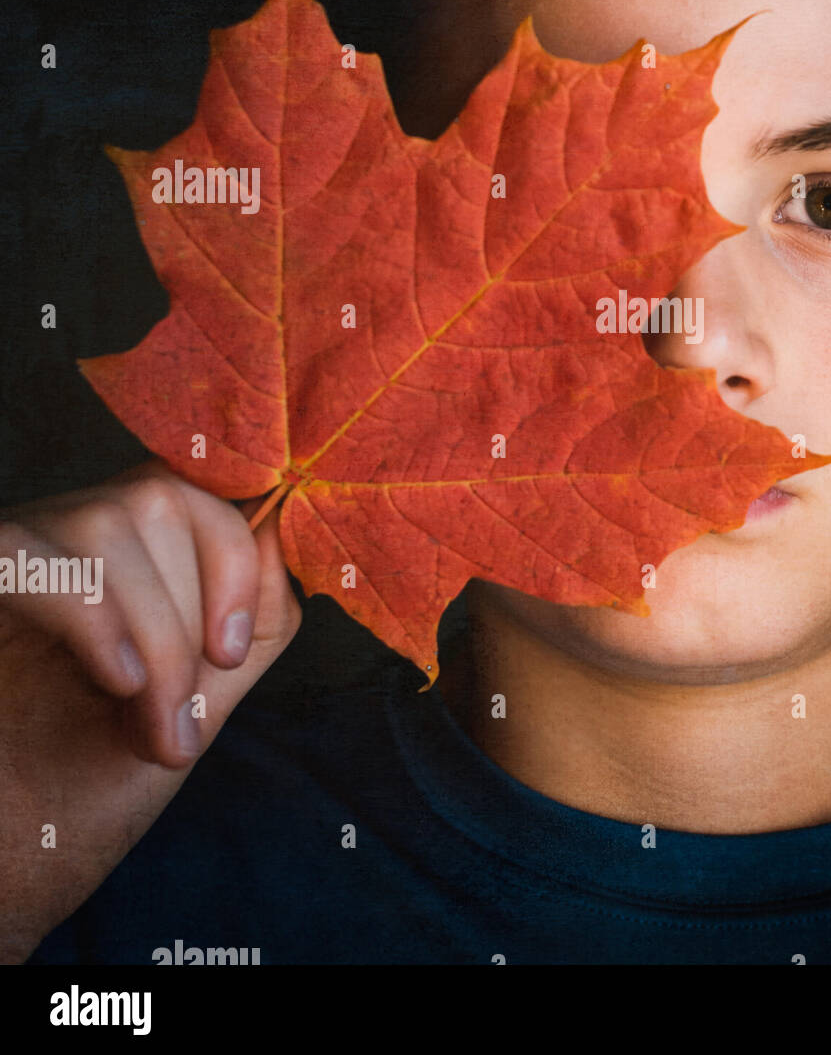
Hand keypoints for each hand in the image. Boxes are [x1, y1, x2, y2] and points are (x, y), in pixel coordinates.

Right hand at [0, 460, 300, 961]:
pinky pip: (30, 556)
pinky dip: (94, 614)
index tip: (229, 654)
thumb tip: (284, 531)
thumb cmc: (97, 778)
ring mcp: (14, 552)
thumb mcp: (207, 694)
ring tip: (142, 725)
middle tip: (172, 721)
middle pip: (163, 501)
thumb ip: (257, 618)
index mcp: (126, 551)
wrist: (5, 861)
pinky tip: (113, 680)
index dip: (235, 558)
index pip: (201, 486)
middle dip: (190, 622)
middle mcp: (65, 533)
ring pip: (110, 522)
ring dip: (152, 635)